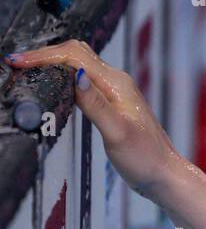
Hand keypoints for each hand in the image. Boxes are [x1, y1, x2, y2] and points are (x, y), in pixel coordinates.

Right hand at [7, 41, 179, 195]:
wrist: (165, 175)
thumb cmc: (146, 159)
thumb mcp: (117, 133)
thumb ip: (95, 104)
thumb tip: (75, 75)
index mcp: (117, 84)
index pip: (74, 57)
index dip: (43, 56)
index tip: (18, 63)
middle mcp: (116, 82)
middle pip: (75, 53)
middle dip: (45, 54)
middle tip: (18, 64)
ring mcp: (115, 92)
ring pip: (79, 64)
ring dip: (53, 63)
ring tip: (28, 70)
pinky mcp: (112, 103)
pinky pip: (84, 79)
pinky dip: (63, 76)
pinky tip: (52, 84)